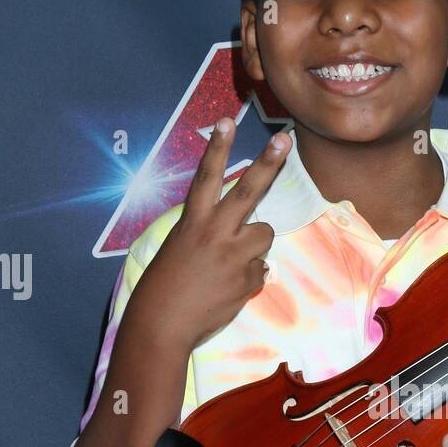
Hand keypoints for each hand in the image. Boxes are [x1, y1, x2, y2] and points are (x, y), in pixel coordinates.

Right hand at [129, 118, 291, 349]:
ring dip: (256, 243)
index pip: (207, 177)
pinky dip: (249, 278)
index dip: (217, 148)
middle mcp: (215, 231)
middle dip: (269, 162)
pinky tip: (227, 288)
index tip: (227, 121)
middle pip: (249, 190)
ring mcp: (234, 255)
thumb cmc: (164, 287)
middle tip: (285, 140)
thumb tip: (244, 241)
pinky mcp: (247, 279)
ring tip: (233, 260)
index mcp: (193, 221)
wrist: (162, 326)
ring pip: (265, 232)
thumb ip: (210, 235)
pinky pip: (261, 270)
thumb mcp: (179, 249)